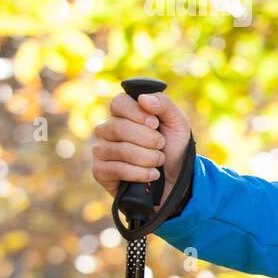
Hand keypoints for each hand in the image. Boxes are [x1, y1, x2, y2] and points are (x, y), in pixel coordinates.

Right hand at [91, 89, 192, 208]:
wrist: (176, 179)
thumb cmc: (174, 147)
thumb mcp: (177, 123)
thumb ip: (164, 105)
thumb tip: (143, 98)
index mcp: (123, 114)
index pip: (119, 103)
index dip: (138, 113)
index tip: (156, 124)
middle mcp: (106, 130)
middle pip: (119, 127)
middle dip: (149, 139)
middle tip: (161, 146)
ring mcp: (101, 151)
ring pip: (120, 150)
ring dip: (149, 158)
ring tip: (159, 161)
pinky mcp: (100, 172)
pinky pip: (116, 169)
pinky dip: (141, 173)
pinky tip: (152, 175)